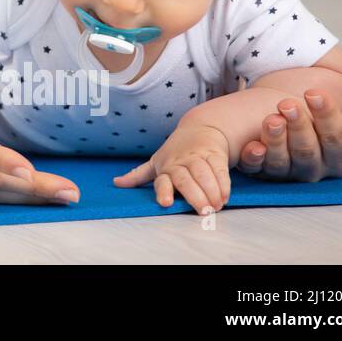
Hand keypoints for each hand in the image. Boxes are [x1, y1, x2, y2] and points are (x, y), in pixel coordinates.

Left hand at [113, 122, 231, 213]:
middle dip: (195, 196)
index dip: (163, 191)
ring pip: (203, 174)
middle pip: (185, 180)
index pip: (162, 180)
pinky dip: (223, 183)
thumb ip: (139, 175)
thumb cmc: (175, 152)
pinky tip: (224, 196)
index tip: (165, 203)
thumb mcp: (156, 162)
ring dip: (211, 192)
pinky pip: (219, 169)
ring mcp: (197, 157)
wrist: (200, 129)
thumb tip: (116, 183)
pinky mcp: (214, 154)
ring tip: (216, 206)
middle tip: (204, 212)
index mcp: (164, 167)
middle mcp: (179, 162)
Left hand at [238, 73, 341, 181]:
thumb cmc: (334, 109)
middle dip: (299, 129)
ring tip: (270, 118)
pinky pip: (257, 171)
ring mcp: (288, 170)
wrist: (299, 111)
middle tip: (287, 104)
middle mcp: (316, 167)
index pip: (338, 141)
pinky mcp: (262, 169)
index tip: (313, 93)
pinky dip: (253, 160)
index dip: (327, 118)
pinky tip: (250, 148)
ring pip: (283, 164)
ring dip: (275, 142)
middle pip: (309, 154)